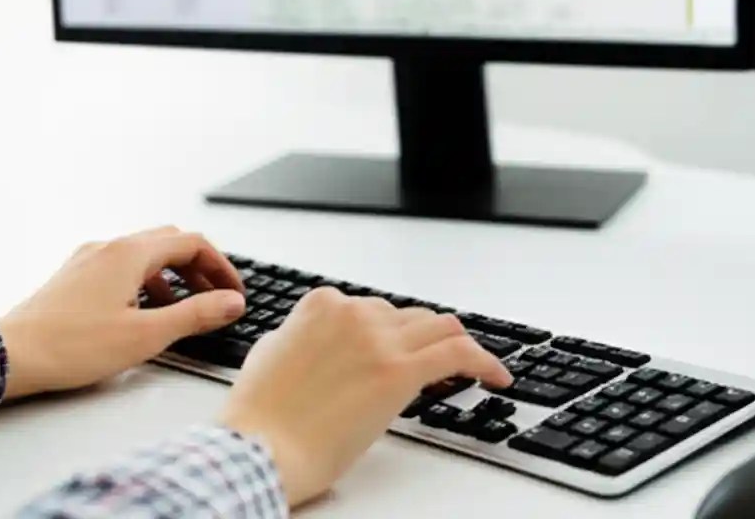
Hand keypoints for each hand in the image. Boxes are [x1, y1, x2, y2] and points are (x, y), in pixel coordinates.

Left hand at [0, 226, 245, 399]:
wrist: (10, 356)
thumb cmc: (70, 346)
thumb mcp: (146, 335)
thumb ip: (195, 315)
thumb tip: (231, 302)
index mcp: (129, 254)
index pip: (192, 243)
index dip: (221, 267)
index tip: (233, 292)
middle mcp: (108, 248)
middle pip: (169, 242)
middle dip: (199, 268)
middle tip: (215, 296)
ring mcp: (87, 261)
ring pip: (144, 255)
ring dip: (172, 275)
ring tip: (183, 308)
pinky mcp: (73, 278)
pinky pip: (120, 267)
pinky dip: (145, 281)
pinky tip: (143, 312)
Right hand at [219, 288, 511, 506]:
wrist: (258, 450)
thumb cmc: (259, 417)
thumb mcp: (272, 353)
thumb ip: (304, 335)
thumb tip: (322, 340)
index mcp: (322, 305)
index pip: (376, 309)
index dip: (394, 335)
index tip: (406, 350)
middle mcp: (354, 313)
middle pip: (410, 318)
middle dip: (422, 342)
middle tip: (437, 367)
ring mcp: (379, 340)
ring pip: (441, 326)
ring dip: (458, 345)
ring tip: (474, 368)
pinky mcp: (400, 372)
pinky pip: (459, 353)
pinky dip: (484, 361)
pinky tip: (496, 377)